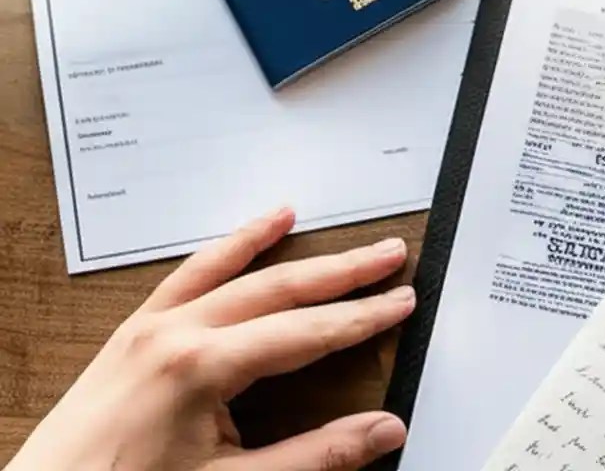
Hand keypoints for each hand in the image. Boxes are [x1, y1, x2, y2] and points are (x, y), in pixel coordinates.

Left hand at [5, 208, 414, 470]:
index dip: (362, 317)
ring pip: (242, 273)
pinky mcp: (135, 330)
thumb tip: (382, 430)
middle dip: (345, 273)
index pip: (307, 332)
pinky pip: (191, 271)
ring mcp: (153, 325)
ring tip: (344, 239)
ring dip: (299, 254)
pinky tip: (264, 224)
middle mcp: (178, 332)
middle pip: (282, 288)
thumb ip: (316, 455)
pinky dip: (233, 245)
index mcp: (203, 367)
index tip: (401, 303)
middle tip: (391, 256)